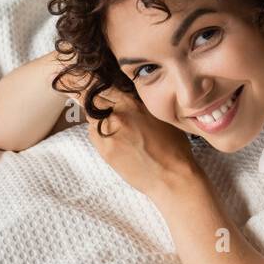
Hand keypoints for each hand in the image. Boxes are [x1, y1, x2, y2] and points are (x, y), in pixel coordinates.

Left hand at [84, 86, 199, 199]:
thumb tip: (127, 99)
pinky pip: (92, 134)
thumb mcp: (160, 115)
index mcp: (132, 103)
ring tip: (112, 125)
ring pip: (91, 117)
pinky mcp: (104, 151)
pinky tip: (111, 137)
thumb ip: (139, 104)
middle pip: (94, 101)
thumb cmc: (172, 146)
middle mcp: (117, 115)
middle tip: (98, 103)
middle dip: (96, 101)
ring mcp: (108, 133)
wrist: (170, 176)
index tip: (97, 89)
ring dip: (97, 117)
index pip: (105, 88)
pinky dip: (97, 132)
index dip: (100, 88)